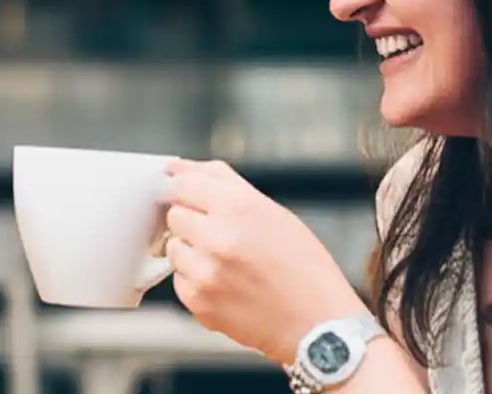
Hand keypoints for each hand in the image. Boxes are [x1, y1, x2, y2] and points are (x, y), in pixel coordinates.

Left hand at [164, 158, 369, 364]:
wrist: (318, 325)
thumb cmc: (302, 265)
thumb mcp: (272, 211)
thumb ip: (221, 182)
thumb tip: (176, 167)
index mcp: (238, 207)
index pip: (181, 183)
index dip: (185, 189)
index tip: (189, 195)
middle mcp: (218, 237)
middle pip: (175, 214)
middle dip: (192, 221)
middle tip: (221, 234)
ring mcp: (205, 272)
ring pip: (173, 248)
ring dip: (191, 251)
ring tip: (227, 262)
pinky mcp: (199, 302)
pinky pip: (179, 279)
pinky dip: (195, 279)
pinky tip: (226, 284)